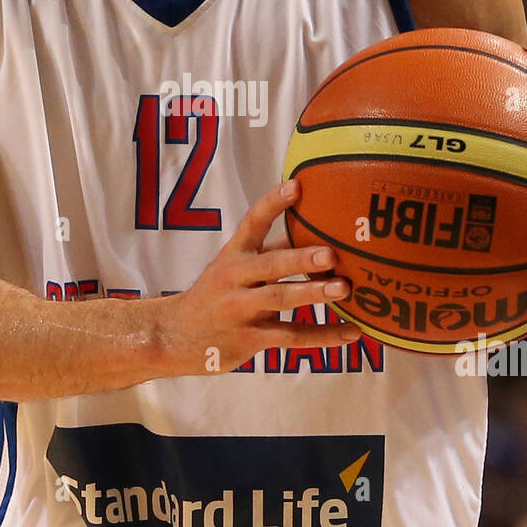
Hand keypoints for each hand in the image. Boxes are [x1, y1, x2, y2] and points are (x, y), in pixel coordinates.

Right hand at [160, 179, 359, 374]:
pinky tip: (351, 331)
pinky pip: (290, 337)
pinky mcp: (249, 339)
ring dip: (313, 294)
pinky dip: (323, 335)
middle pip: (270, 265)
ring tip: (344, 289)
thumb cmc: (218, 294)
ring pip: (279, 300)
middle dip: (301, 258)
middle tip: (332, 254)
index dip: (273, 203)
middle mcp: (234, 279)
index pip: (252, 223)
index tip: (297, 186)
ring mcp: (240, 310)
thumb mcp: (232, 267)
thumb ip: (270, 252)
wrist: (174, 335)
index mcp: (234, 254)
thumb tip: (319, 232)